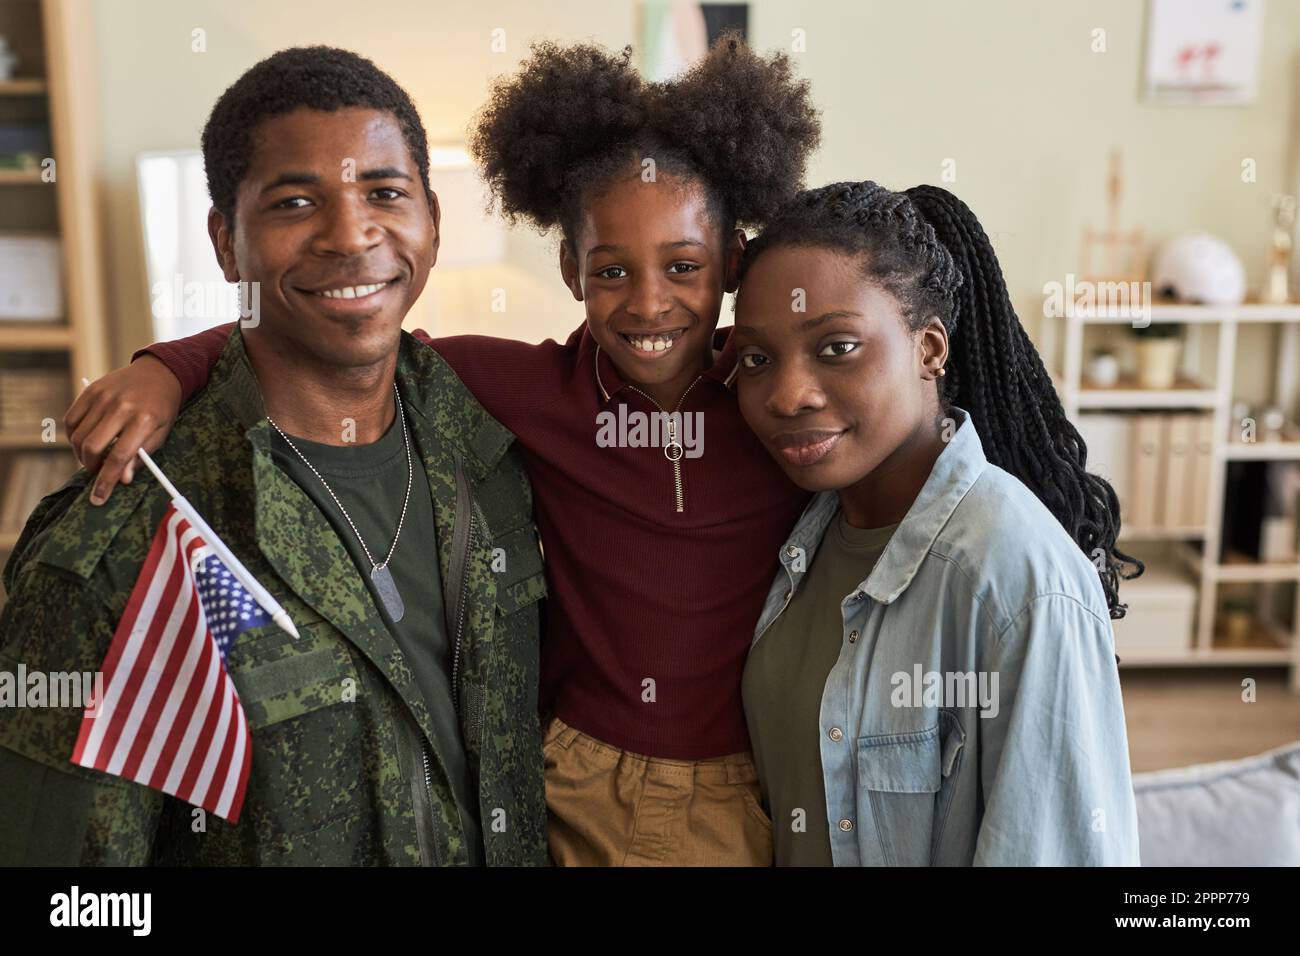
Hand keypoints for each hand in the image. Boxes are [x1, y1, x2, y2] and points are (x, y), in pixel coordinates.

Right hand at [65, 356, 182, 504]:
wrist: (158, 373)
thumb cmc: (162, 408)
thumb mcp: (161, 433)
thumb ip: (141, 457)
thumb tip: (121, 480)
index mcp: (144, 420)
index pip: (119, 457)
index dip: (107, 481)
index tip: (98, 498)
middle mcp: (121, 407)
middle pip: (93, 447)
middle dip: (92, 467)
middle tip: (98, 472)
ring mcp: (103, 397)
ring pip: (78, 436)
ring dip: (81, 455)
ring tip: (93, 459)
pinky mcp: (90, 390)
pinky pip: (71, 420)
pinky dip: (73, 437)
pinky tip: (83, 442)